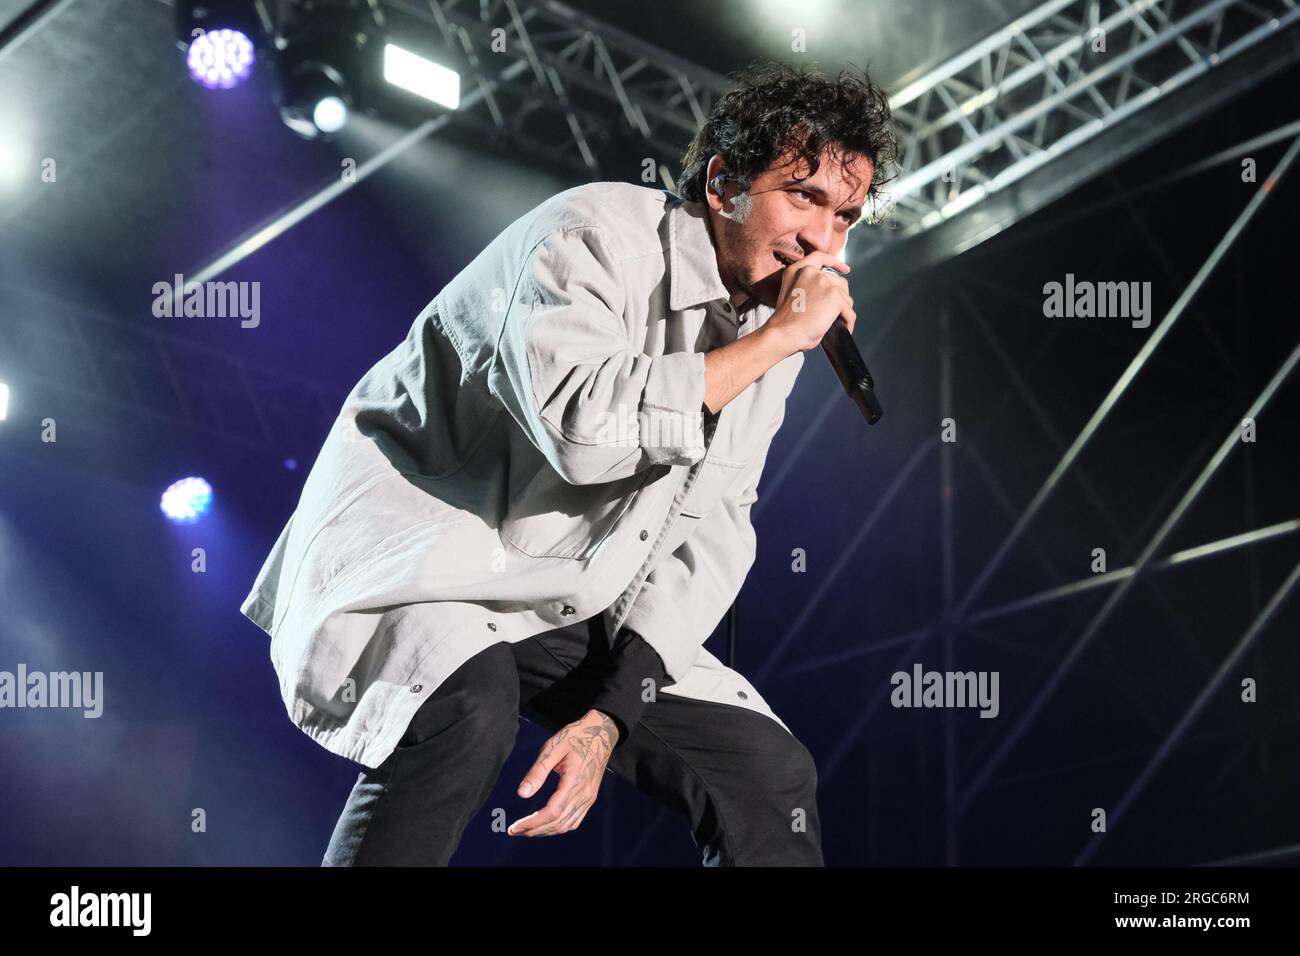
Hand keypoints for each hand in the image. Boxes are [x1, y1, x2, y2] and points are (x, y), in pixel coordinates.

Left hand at [508, 709, 617, 836]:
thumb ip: (537, 772)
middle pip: (558, 823)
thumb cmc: (576, 736)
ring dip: (546, 831)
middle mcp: (584, 795)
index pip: (551, 812)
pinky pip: (575, 820)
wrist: (601, 733)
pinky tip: (547, 824)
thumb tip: (522, 794)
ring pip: (567, 825)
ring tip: (527, 830)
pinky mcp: (590, 797)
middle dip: (535, 831)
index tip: (514, 828)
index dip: (532, 823)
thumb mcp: (553, 748)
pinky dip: (559, 827)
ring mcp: (589, 798)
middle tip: (514, 831)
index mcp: (574, 782)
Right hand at [766, 250, 855, 352]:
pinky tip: (842, 328)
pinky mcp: (834, 297)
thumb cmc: (785, 323)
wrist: (783, 333)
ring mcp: (824, 283)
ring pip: (846, 299)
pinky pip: (849, 312)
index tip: (844, 269)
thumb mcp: (791, 295)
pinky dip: (848, 322)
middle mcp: (811, 272)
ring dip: (843, 312)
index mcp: (796, 270)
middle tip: (835, 313)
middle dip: (840, 299)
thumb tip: (827, 295)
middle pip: (839, 282)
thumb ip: (807, 287)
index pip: (819, 257)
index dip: (835, 262)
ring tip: (834, 324)